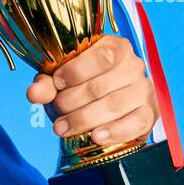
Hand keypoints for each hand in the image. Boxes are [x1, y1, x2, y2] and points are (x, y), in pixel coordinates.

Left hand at [25, 34, 158, 146]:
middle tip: (56, 111)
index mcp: (115, 47)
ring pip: (113, 105)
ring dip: (83, 119)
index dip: (76, 71)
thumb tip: (34, 93)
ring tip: (62, 128)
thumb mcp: (58, 82)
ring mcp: (144, 90)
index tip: (56, 83)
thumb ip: (46, 84)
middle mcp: (134, 65)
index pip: (103, 56)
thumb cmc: (77, 87)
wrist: (99, 108)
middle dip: (71, 101)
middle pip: (101, 85)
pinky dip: (114, 131)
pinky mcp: (149, 113)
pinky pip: (135, 123)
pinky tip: (95, 136)